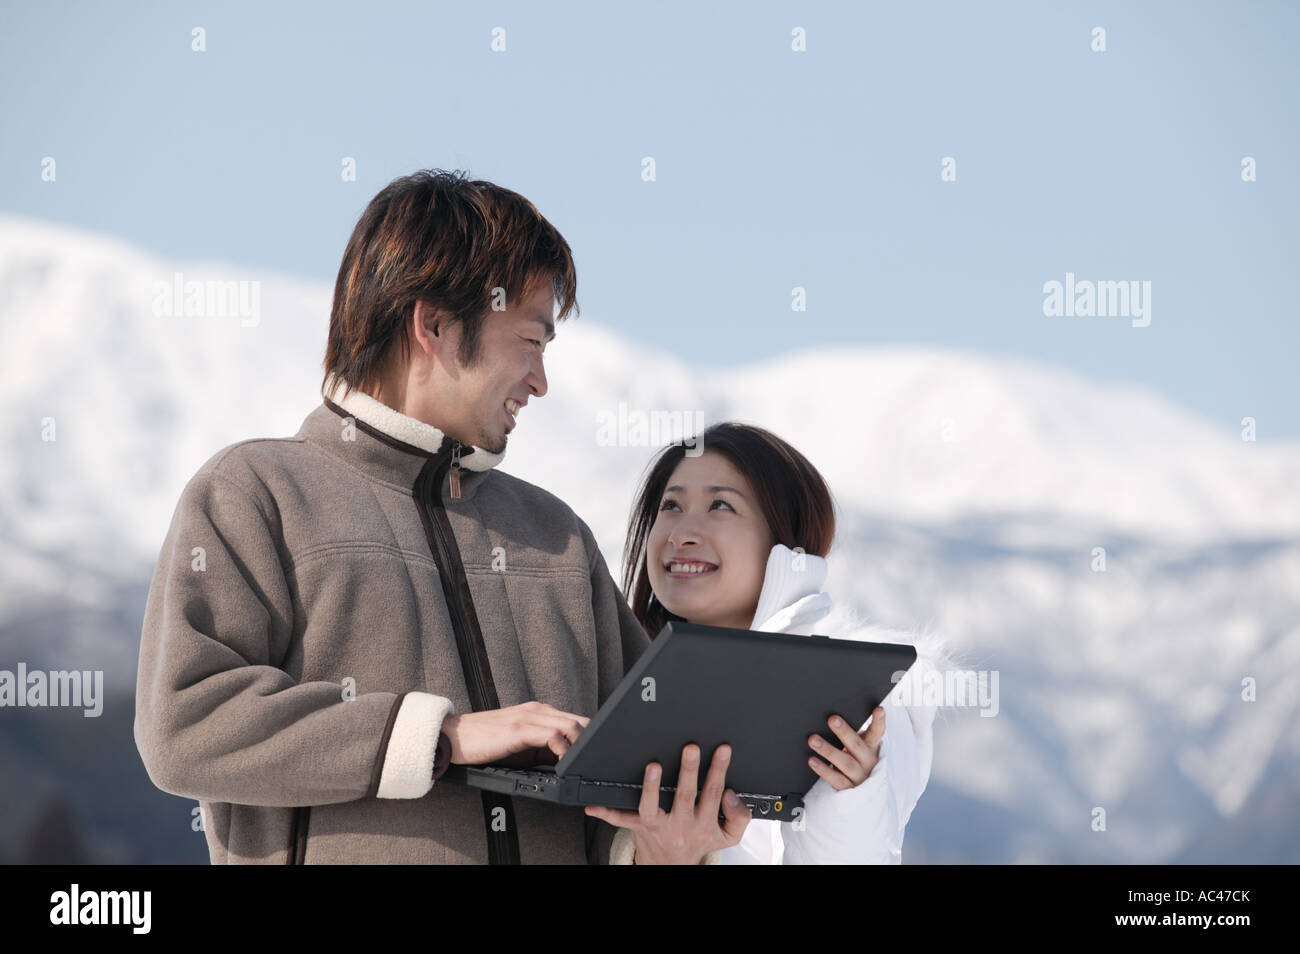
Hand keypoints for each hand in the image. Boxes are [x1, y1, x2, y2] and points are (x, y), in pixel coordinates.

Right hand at [442, 701, 589, 765]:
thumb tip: (566, 762)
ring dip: (581, 747)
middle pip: (580, 721)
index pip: (576, 720)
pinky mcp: (519, 729)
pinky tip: (563, 764)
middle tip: (594, 764)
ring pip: (571, 726)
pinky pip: (553, 735)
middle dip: (591, 743)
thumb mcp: (520, 745)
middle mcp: (537, 710)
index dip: (589, 738)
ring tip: (581, 766)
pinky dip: (564, 750)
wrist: (452, 736)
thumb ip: (542, 748)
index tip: (594, 757)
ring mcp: (528, 717)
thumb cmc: (484, 743)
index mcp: (539, 712)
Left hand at [584, 743, 750, 863]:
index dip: (719, 770)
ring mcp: (657, 827)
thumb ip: (738, 816)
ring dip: (651, 787)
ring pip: (652, 808)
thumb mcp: (727, 837)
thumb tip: (731, 794)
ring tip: (653, 767)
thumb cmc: (698, 842)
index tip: (722, 749)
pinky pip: (620, 820)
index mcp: (703, 824)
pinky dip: (606, 812)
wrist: (671, 866)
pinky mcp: (637, 828)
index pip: (713, 793)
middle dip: (689, 771)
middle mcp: (681, 826)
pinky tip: (593, 804)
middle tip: (690, 749)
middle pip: (685, 796)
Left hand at [808, 705, 884, 789]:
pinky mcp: (849, 788)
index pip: (877, 732)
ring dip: (828, 750)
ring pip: (845, 763)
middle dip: (844, 732)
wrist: (861, 790)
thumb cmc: (855, 760)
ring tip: (813, 740)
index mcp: (871, 747)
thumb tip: (832, 717)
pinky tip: (812, 760)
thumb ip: (850, 734)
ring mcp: (859, 776)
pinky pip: (836, 779)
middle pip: (857, 745)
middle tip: (832, 719)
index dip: (879, 721)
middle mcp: (868, 761)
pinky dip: (823, 769)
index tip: (878, 709)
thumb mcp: (858, 746)